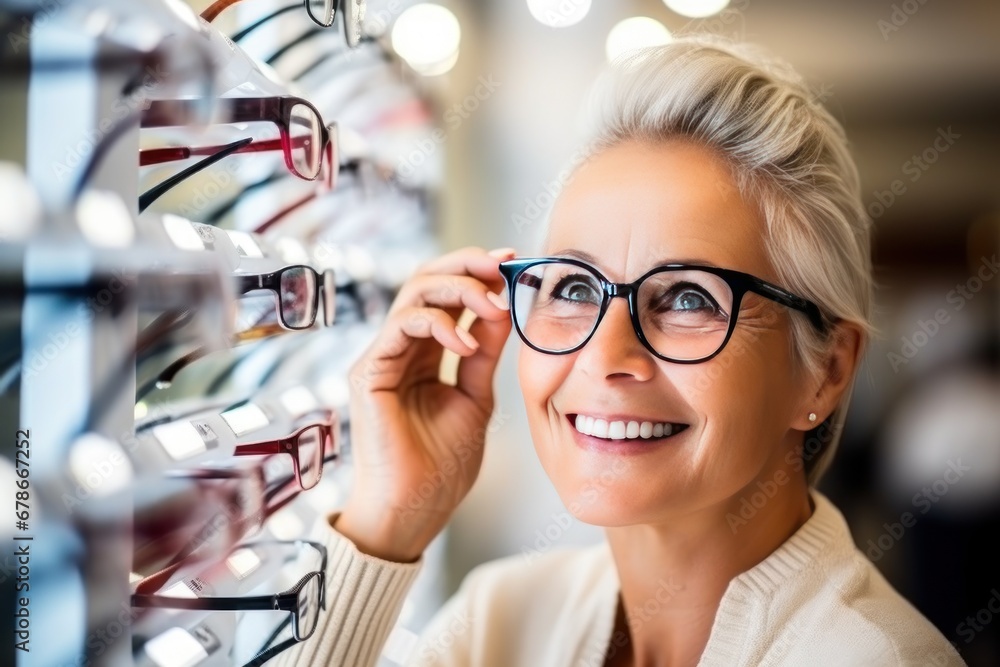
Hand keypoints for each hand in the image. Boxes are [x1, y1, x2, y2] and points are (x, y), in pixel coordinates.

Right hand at [336, 246, 513, 561]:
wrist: (414, 511)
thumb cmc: (440, 468)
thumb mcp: (476, 398)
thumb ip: (485, 354)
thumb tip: (504, 309)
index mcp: (426, 354)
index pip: (447, 296)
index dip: (477, 272)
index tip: (512, 261)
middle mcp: (401, 349)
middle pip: (426, 281)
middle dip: (466, 265)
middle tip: (501, 264)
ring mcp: (382, 358)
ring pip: (414, 294)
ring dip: (459, 289)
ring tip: (493, 306)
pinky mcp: (369, 372)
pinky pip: (401, 326)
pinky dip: (438, 323)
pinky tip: (466, 342)